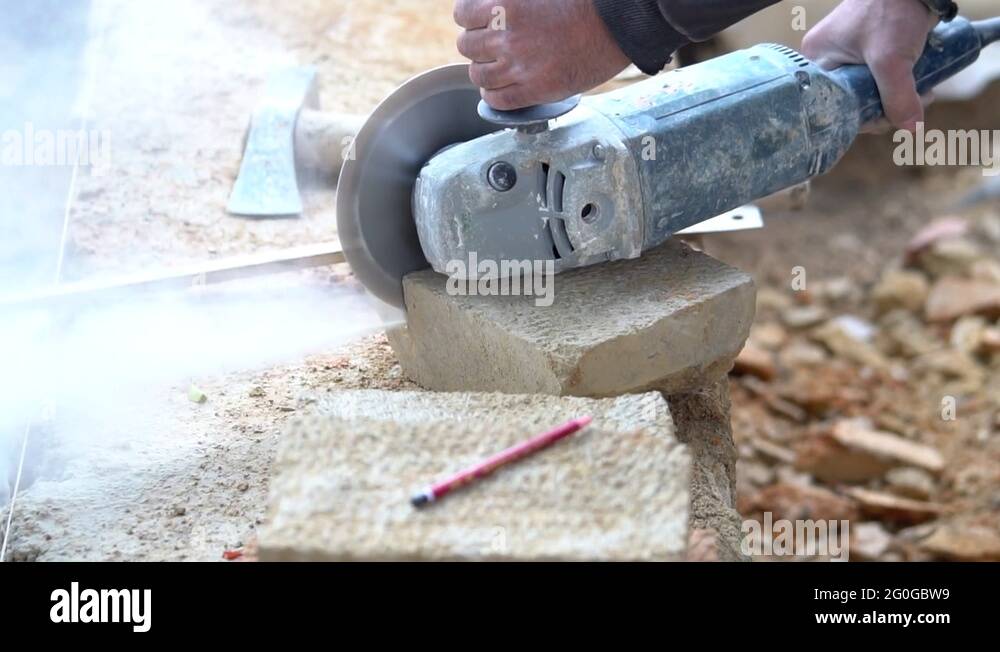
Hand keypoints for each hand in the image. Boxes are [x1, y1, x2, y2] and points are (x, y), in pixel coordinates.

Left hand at [454, 0, 629, 109]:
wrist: (615, 27)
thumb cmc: (582, 5)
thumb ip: (511, 1)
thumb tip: (491, 8)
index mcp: (506, 6)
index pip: (463, 15)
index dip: (468, 19)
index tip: (476, 22)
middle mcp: (507, 37)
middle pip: (467, 46)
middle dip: (476, 45)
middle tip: (490, 46)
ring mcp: (520, 67)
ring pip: (479, 75)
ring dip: (484, 71)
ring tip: (496, 68)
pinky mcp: (535, 90)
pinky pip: (498, 100)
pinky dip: (494, 95)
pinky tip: (502, 88)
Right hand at [801, 0, 938, 131]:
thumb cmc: (892, 9)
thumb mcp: (892, 60)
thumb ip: (898, 97)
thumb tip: (910, 129)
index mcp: (816, 60)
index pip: (833, 104)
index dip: (860, 116)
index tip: (887, 118)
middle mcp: (827, 59)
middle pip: (853, 100)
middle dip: (885, 106)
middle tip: (914, 104)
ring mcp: (848, 54)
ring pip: (870, 91)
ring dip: (898, 97)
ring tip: (925, 92)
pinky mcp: (869, 50)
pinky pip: (880, 79)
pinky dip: (901, 85)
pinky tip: (921, 84)